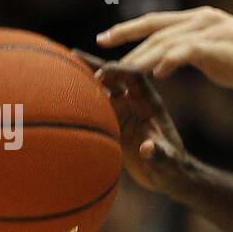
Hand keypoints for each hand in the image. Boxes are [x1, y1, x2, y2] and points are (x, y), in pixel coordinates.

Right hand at [75, 51, 192, 198]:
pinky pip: (97, 105)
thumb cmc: (172, 166)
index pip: (134, 76)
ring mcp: (124, 111)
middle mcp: (135, 102)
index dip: (118, 72)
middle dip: (95, 66)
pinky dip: (82, 98)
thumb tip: (147, 148)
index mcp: (150, 103)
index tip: (100, 76)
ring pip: (103, 88)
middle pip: (114, 76)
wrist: (169, 174)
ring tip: (60, 67)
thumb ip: (159, 153)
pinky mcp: (115, 122)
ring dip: (85, 78)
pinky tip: (64, 93)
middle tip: (71, 57)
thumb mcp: (167, 161)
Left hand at [95, 7, 232, 102]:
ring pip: (165, 40)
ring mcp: (214, 30)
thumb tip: (176, 63)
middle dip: (123, 46)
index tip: (103, 41)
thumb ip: (199, 56)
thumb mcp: (224, 59)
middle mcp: (205, 19)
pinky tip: (156, 74)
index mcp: (203, 20)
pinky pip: (187, 51)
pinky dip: (169, 60)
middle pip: (153, 29)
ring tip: (118, 75)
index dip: (127, 30)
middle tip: (99, 65)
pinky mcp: (223, 46)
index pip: (157, 22)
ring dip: (138, 59)